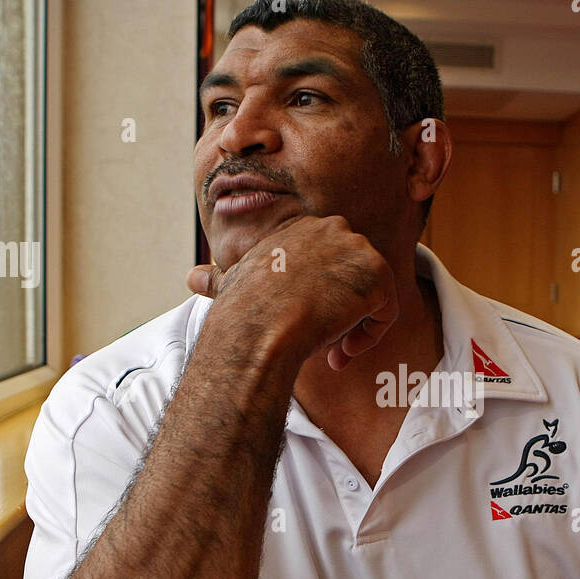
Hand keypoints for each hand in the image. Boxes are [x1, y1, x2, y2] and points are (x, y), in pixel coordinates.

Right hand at [188, 216, 397, 370]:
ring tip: (331, 352)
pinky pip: (387, 312)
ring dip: (355, 328)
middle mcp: (332, 227)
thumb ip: (217, 278)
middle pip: (353, 277)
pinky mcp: (377, 275)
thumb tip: (193, 278)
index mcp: (300, 226)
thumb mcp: (229, 285)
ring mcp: (358, 248)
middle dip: (341, 312)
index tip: (303, 326)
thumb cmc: (242, 312)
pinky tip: (342, 351)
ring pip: (372, 295)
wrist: (262, 326)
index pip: (327, 263)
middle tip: (323, 344)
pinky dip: (370, 337)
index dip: (319, 300)